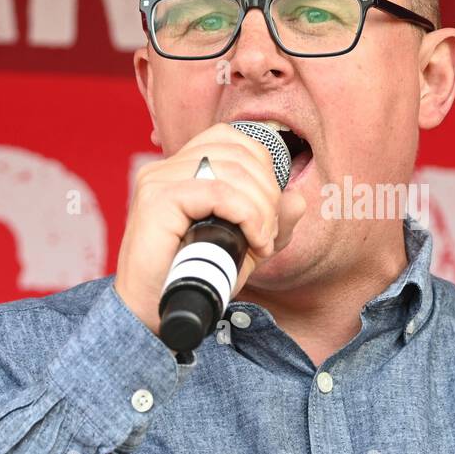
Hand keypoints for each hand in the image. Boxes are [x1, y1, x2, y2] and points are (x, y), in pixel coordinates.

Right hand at [115, 123, 306, 334]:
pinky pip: (217, 191)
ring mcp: (158, 181)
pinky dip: (247, 215)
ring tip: (262, 242)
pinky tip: (253, 242)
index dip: (263, 168)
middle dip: (269, 193)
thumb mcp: (245, 247)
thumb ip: (272, 221)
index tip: (269, 214)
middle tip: (269, 234)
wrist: (159, 315)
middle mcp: (165, 168)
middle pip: (238, 153)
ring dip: (261, 208)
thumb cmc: (195, 279)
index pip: (230, 138)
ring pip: (232, 170)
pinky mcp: (157, 201)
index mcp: (180, 169)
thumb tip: (297, 200)